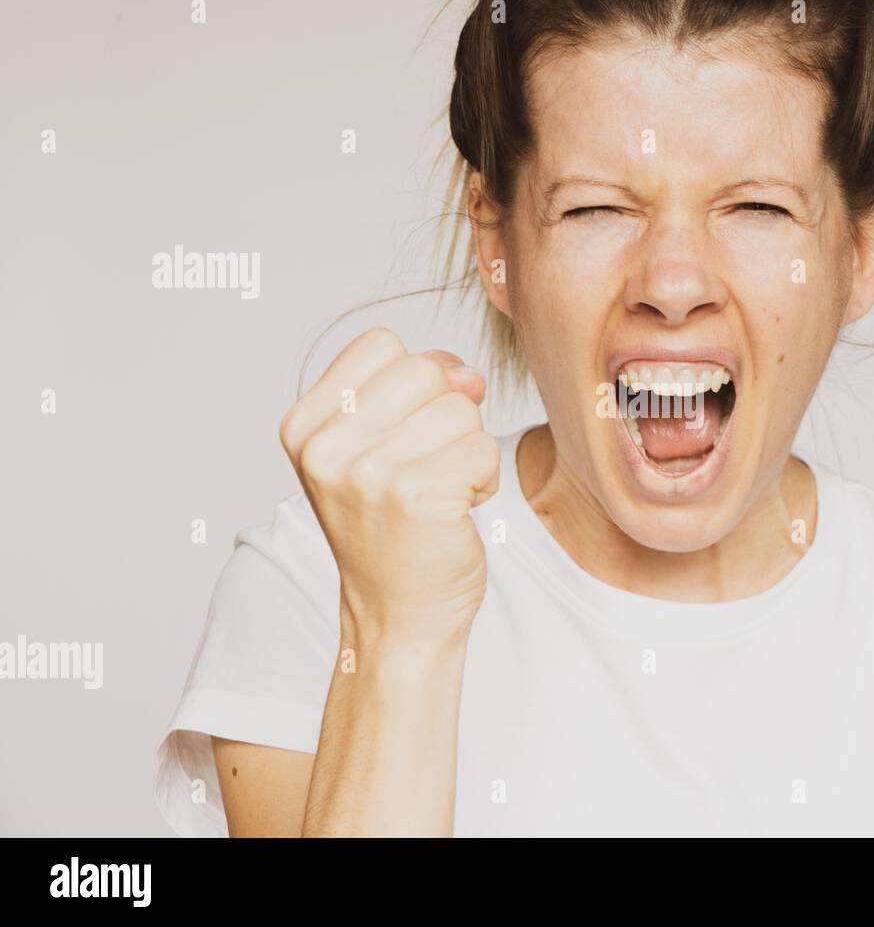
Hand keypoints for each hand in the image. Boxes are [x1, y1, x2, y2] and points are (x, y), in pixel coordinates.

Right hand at [278, 327, 498, 641]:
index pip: (380, 343)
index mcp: (303, 425)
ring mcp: (367, 472)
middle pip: (424, 370)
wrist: (398, 617)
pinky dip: (484, 480)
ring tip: (438, 494)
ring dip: (467, 451)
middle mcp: (324, 447)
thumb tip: (466, 375)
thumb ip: (412, 389)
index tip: (407, 431)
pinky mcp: (416, 496)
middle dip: (445, 415)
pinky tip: (455, 512)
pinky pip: (483, 448)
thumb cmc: (393, 529)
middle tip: (425, 469)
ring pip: (461, 409)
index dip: (415, 379)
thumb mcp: (376, 447)